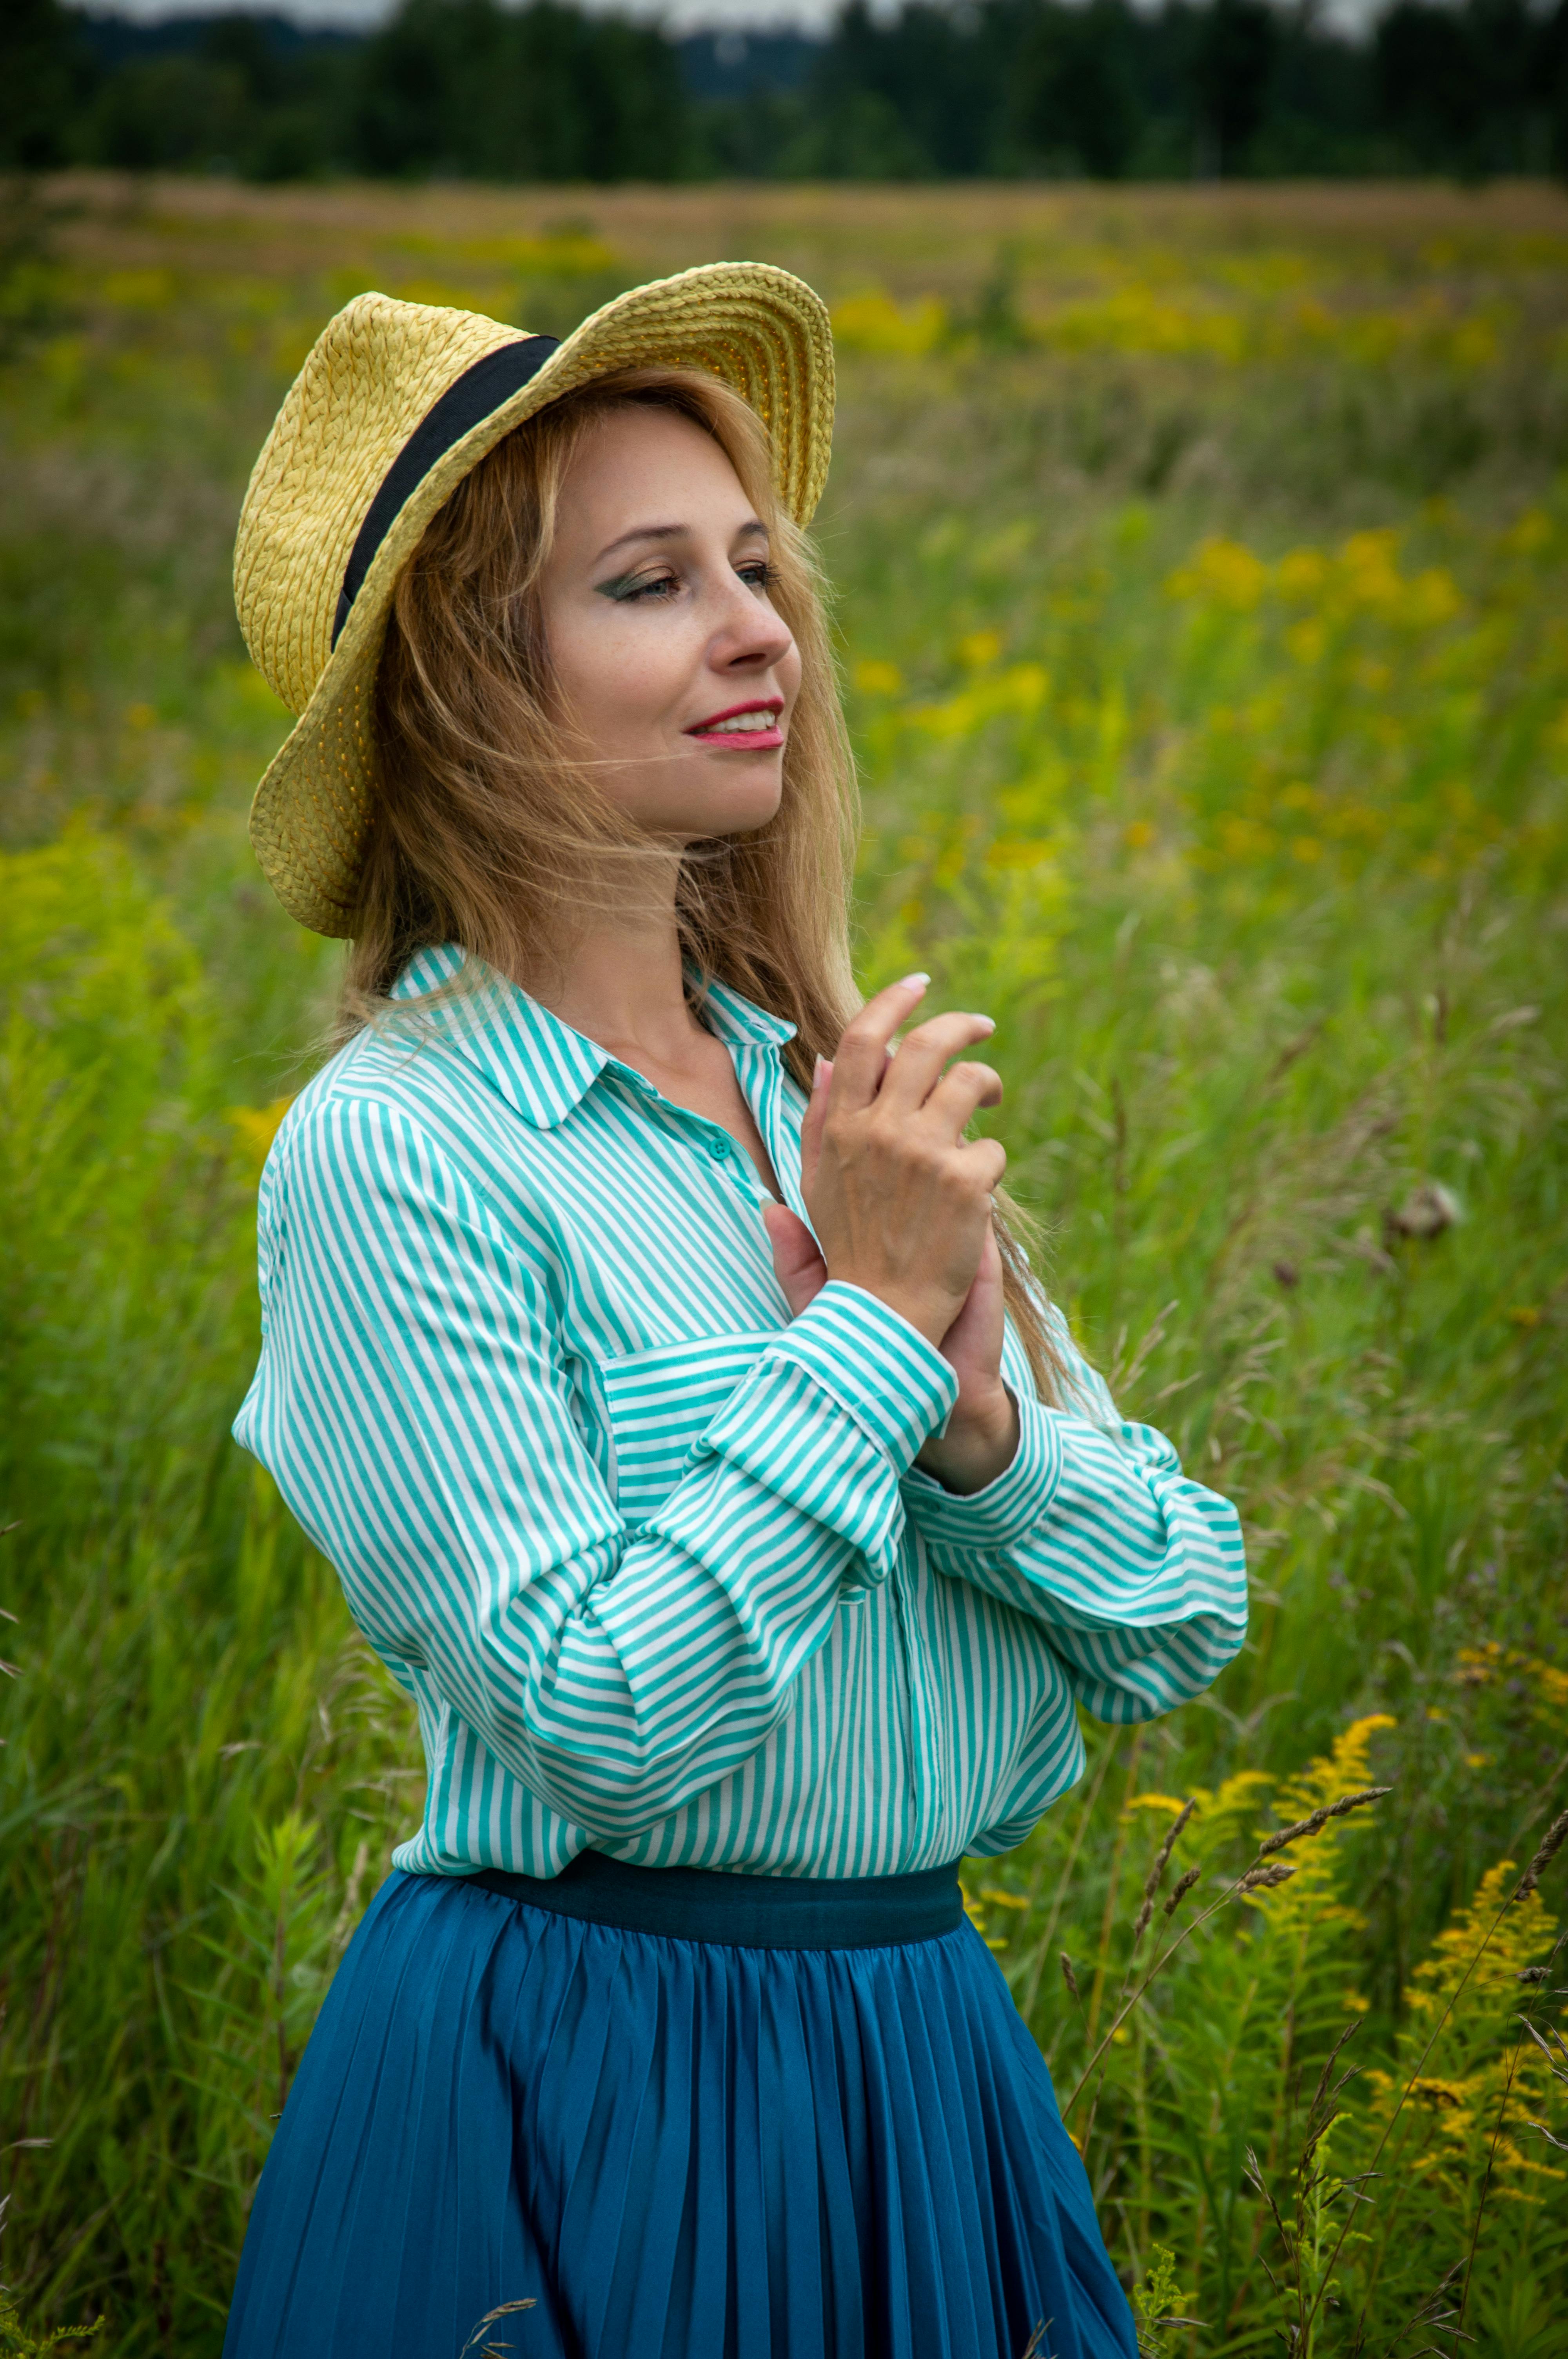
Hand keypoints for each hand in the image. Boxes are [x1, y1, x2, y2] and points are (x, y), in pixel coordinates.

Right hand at [761, 977, 1019, 1493]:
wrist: (884, 1325)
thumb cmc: (852, 1257)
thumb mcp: (819, 1186)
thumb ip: (820, 1122)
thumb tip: (821, 1062)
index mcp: (837, 1131)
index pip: (859, 1041)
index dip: (893, 1003)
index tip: (919, 985)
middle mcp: (876, 1133)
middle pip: (926, 1046)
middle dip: (960, 1025)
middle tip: (982, 1027)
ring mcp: (922, 1155)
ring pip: (971, 1084)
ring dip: (988, 1085)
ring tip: (991, 1101)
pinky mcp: (964, 1184)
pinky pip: (994, 1149)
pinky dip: (991, 1168)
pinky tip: (978, 1196)